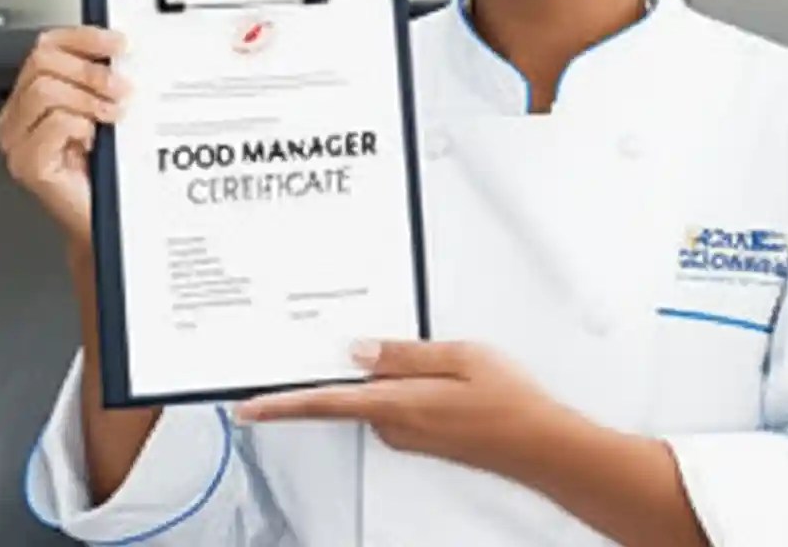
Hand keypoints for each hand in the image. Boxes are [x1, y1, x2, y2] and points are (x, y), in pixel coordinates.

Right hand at [0, 27, 130, 247]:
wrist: (102, 224)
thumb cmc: (103, 175)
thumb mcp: (104, 117)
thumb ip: (102, 86)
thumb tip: (123, 54)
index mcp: (32, 98)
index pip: (47, 47)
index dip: (83, 38)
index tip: (118, 43)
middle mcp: (17, 117)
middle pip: (42, 62)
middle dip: (90, 70)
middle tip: (122, 88)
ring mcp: (17, 141)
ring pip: (45, 89)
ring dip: (89, 97)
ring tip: (113, 115)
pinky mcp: (28, 164)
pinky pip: (54, 123)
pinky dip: (81, 125)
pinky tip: (94, 141)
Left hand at [234, 341, 583, 477]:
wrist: (541, 445)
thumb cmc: (509, 403)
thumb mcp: (458, 357)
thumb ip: (402, 353)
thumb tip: (358, 351)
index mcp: (397, 404)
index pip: (323, 403)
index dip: (279, 405)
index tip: (245, 407)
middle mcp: (395, 426)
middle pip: (349, 394)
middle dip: (347, 370)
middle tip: (354, 344)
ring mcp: (408, 436)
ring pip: (375, 397)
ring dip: (381, 377)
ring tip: (425, 357)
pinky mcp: (421, 436)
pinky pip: (394, 405)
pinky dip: (398, 387)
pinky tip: (430, 373)